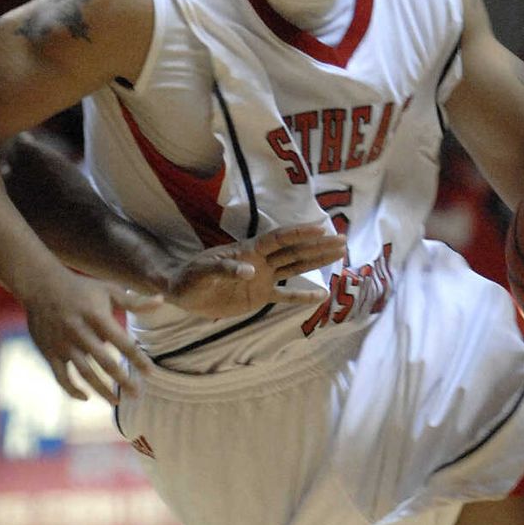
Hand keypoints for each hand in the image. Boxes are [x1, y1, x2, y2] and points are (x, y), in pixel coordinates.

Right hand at [21, 265, 154, 404]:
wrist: (41, 286)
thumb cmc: (81, 289)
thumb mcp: (108, 290)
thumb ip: (134, 301)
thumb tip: (162, 300)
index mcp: (97, 316)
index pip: (123, 343)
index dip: (138, 359)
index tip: (150, 373)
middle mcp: (80, 332)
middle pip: (105, 363)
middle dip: (123, 381)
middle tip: (137, 395)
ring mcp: (63, 344)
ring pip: (85, 374)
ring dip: (101, 390)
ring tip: (116, 402)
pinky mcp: (49, 352)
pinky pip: (61, 377)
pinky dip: (72, 390)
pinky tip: (86, 397)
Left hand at [163, 222, 345, 320]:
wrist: (181, 293)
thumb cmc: (189, 278)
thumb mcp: (203, 273)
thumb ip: (225, 270)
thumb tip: (251, 271)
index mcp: (248, 251)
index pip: (279, 239)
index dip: (300, 232)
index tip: (321, 228)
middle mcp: (260, 261)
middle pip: (294, 250)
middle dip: (318, 245)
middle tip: (342, 240)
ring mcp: (262, 278)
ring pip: (295, 267)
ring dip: (316, 261)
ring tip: (339, 255)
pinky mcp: (259, 296)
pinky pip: (285, 296)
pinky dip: (302, 296)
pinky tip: (321, 295)